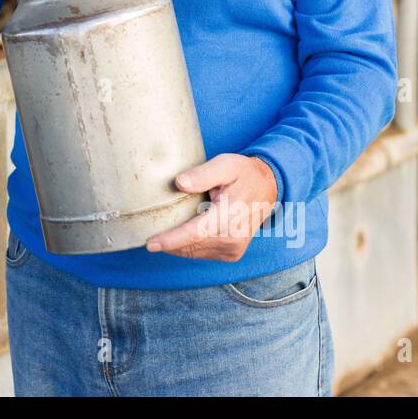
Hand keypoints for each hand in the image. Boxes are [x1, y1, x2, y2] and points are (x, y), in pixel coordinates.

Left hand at [145, 154, 279, 260]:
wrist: (267, 189)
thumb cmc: (244, 174)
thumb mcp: (226, 165)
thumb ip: (203, 174)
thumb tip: (180, 183)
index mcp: (230, 216)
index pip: (195, 233)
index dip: (171, 240)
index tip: (150, 244)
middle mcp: (232, 238)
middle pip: (190, 244)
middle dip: (168, 240)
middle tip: (150, 226)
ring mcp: (233, 249)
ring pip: (193, 251)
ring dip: (177, 243)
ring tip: (167, 225)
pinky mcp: (231, 254)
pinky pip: (201, 253)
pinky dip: (188, 244)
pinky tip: (183, 229)